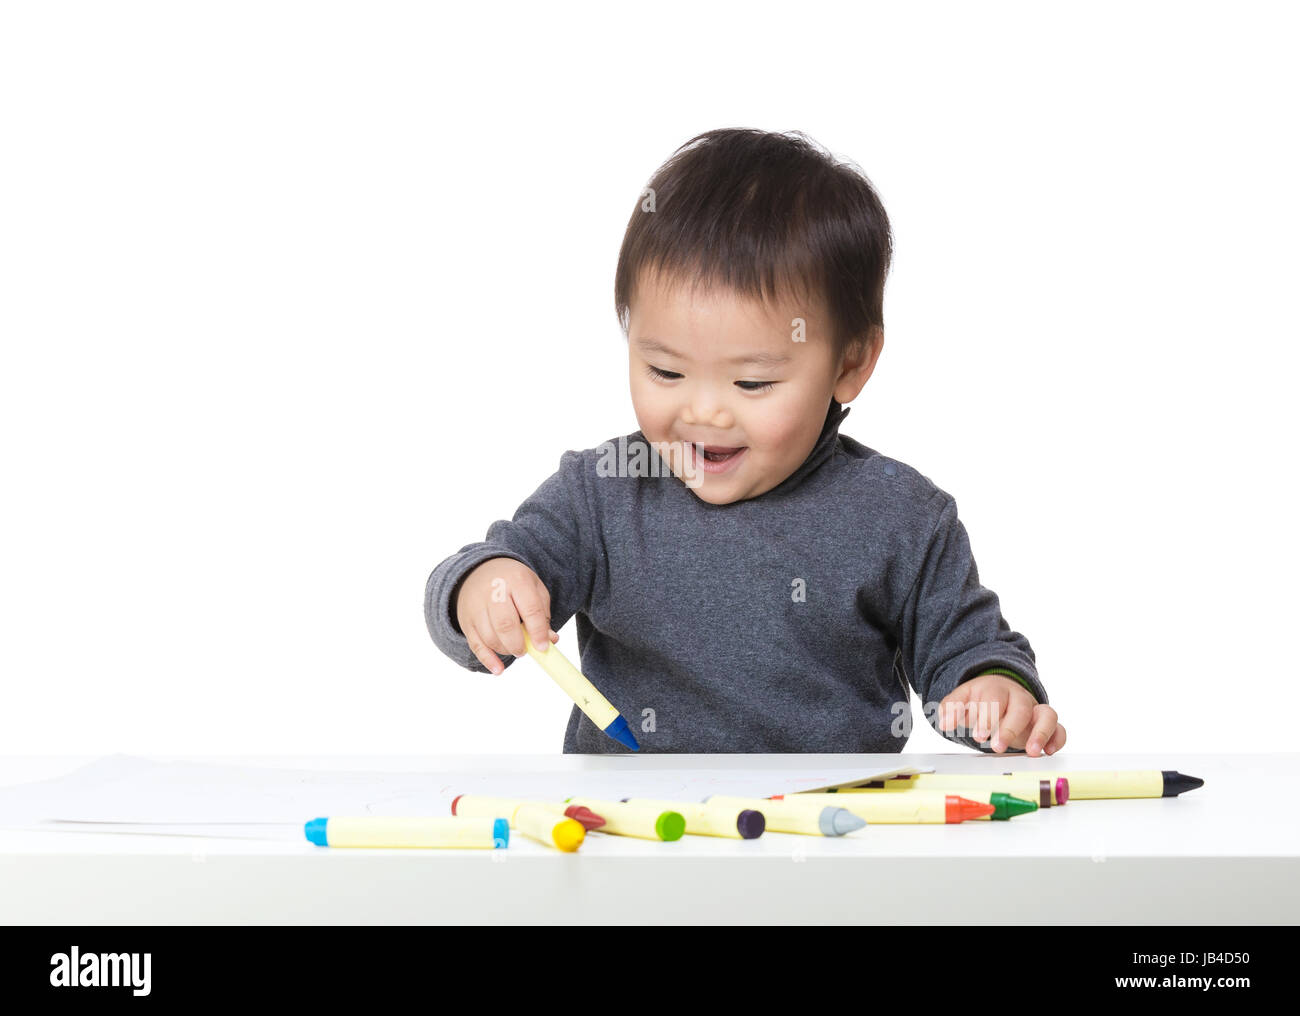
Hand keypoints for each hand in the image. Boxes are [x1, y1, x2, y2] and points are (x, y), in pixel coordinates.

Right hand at [454, 557, 558, 673]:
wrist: (479, 570)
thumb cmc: (513, 583)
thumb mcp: (534, 588)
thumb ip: (543, 614)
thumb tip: (550, 640)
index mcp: (517, 580)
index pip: (530, 609)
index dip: (538, 632)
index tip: (543, 647)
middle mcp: (494, 591)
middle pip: (505, 624)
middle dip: (518, 644)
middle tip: (525, 650)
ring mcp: (476, 606)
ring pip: (490, 637)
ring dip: (505, 650)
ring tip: (514, 648)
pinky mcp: (466, 620)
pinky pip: (475, 644)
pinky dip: (488, 660)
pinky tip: (498, 669)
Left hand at [937, 674, 1065, 756]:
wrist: (998, 691)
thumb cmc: (980, 699)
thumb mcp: (962, 700)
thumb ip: (951, 709)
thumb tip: (944, 723)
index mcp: (996, 689)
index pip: (995, 699)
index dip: (987, 717)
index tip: (978, 735)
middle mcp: (1019, 697)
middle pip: (1021, 707)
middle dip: (1009, 728)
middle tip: (995, 747)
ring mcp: (1035, 709)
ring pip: (1047, 715)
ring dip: (1041, 733)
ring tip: (1031, 753)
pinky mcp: (1046, 723)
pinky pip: (1059, 728)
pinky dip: (1057, 739)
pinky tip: (1047, 752)